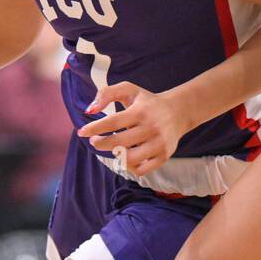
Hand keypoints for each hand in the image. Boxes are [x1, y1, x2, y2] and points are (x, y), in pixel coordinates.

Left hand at [77, 82, 192, 178]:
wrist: (178, 112)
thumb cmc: (147, 102)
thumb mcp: (129, 90)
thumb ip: (107, 94)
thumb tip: (89, 110)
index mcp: (141, 111)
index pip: (113, 122)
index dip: (94, 128)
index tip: (82, 132)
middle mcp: (151, 127)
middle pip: (119, 143)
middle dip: (101, 143)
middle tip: (94, 141)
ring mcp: (159, 143)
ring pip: (130, 159)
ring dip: (115, 156)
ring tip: (112, 148)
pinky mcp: (164, 155)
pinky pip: (142, 170)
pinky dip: (129, 167)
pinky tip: (125, 157)